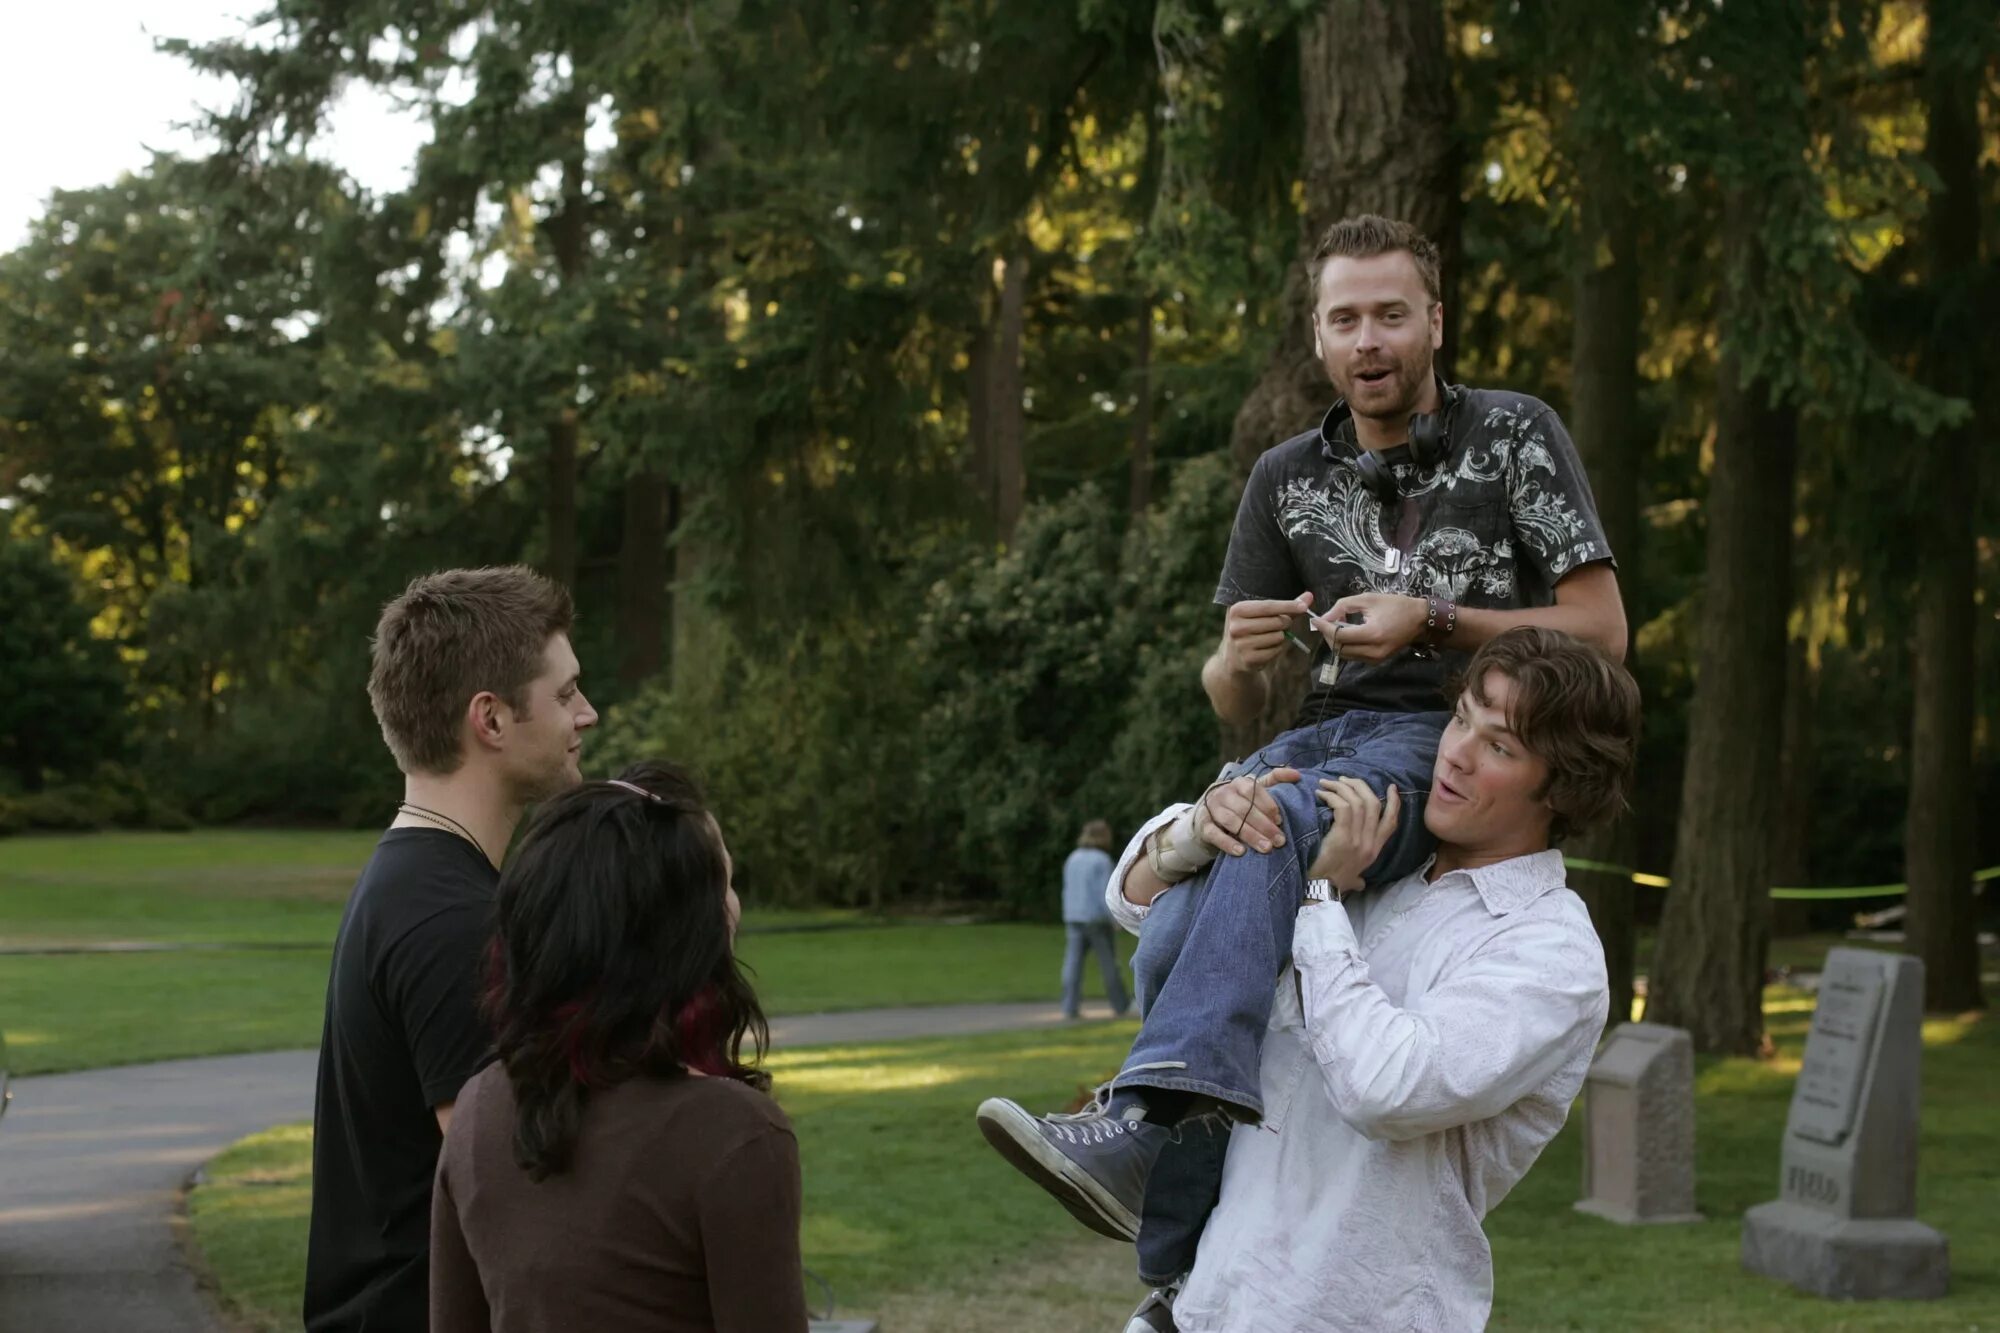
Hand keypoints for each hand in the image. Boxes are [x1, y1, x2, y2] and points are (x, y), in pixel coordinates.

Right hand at [1196, 767, 1301, 855]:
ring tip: (1266, 848)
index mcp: (1239, 783)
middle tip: (1279, 840)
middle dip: (1264, 825)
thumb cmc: (1240, 802)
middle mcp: (1223, 793)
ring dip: (1250, 835)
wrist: (1209, 815)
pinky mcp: (1203, 825)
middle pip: (1244, 808)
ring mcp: (1211, 809)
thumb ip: (1275, 780)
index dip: (1267, 805)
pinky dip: (1227, 843)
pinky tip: (1241, 852)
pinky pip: (1214, 834)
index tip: (1280, 820)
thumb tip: (1297, 775)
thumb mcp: (1256, 790)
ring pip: (1231, 821)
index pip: (1252, 790)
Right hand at [1220, 594, 1314, 675]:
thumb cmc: (1253, 628)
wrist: (1234, 656)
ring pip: (1278, 636)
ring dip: (1280, 637)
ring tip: (1269, 637)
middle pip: (1276, 621)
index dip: (1288, 605)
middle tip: (1279, 625)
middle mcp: (1236, 627)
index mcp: (1237, 610)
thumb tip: (1309, 596)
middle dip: (1285, 623)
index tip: (1304, 606)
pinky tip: (1266, 648)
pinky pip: (1275, 651)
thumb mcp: (1263, 614)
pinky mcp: (1248, 659)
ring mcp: (1241, 644)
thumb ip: (1286, 606)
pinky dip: (1276, 649)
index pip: (1268, 606)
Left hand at [1308, 778, 1399, 894]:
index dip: (1394, 802)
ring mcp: (1358, 839)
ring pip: (1358, 801)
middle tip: (1344, 779)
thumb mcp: (1353, 881)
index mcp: (1375, 849)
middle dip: (1360, 786)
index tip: (1391, 787)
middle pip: (1374, 803)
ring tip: (1327, 782)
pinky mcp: (1342, 837)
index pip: (1392, 821)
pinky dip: (1332, 796)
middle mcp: (1370, 843)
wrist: (1322, 892)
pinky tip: (1321, 794)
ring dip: (1342, 787)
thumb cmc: (1333, 884)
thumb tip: (1360, 882)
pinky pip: (1342, 807)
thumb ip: (1359, 878)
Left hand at [1315, 593, 1426, 663]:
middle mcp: (1373, 651)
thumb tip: (1325, 617)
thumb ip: (1343, 606)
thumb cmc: (1395, 605)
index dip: (1324, 627)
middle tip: (1326, 621)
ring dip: (1336, 641)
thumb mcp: (1368, 599)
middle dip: (1328, 635)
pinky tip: (1348, 633)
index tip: (1315, 619)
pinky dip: (1346, 645)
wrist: (1419, 620)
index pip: (1339, 635)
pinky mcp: (1376, 661)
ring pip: (1344, 654)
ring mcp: (1375, 659)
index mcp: (1372, 634)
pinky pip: (1354, 656)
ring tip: (1337, 625)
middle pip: (1339, 648)